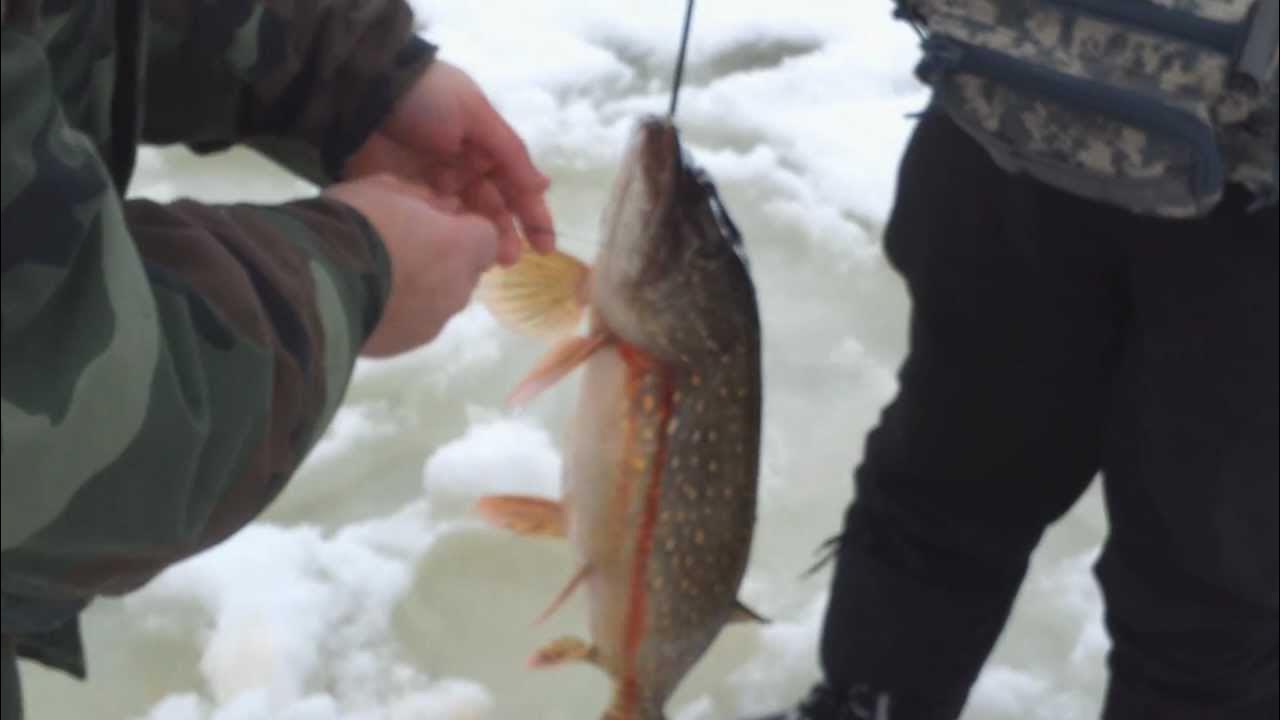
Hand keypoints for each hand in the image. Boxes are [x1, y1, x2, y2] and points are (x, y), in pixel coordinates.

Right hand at [325, 174, 498, 357]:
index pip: (486, 237)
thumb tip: (444, 209)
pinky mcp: (406, 345)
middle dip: (444, 260)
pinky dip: (400, 313)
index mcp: (459, 247)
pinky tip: (368, 301)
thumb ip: (421, 198)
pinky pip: (414, 324)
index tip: (434, 222)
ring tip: (380, 278)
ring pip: (440, 301)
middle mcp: (457, 289)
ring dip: (422, 289)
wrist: (314, 283)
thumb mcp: (383, 190)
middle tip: (403, 248)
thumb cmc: (353, 225)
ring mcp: (433, 322)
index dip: (462, 228)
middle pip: (465, 272)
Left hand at [346, 60, 554, 266]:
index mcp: (484, 146)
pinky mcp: (404, 196)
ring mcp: (434, 184)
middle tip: (509, 259)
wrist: (363, 93)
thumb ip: (510, 152)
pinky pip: (432, 222)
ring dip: (479, 239)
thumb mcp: (474, 113)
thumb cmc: (426, 97)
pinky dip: (445, 237)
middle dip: (505, 233)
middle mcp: (463, 167)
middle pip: (492, 207)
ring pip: (465, 219)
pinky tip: (453, 250)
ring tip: (485, 260)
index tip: (544, 246)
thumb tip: (543, 185)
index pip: (516, 186)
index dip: (532, 215)